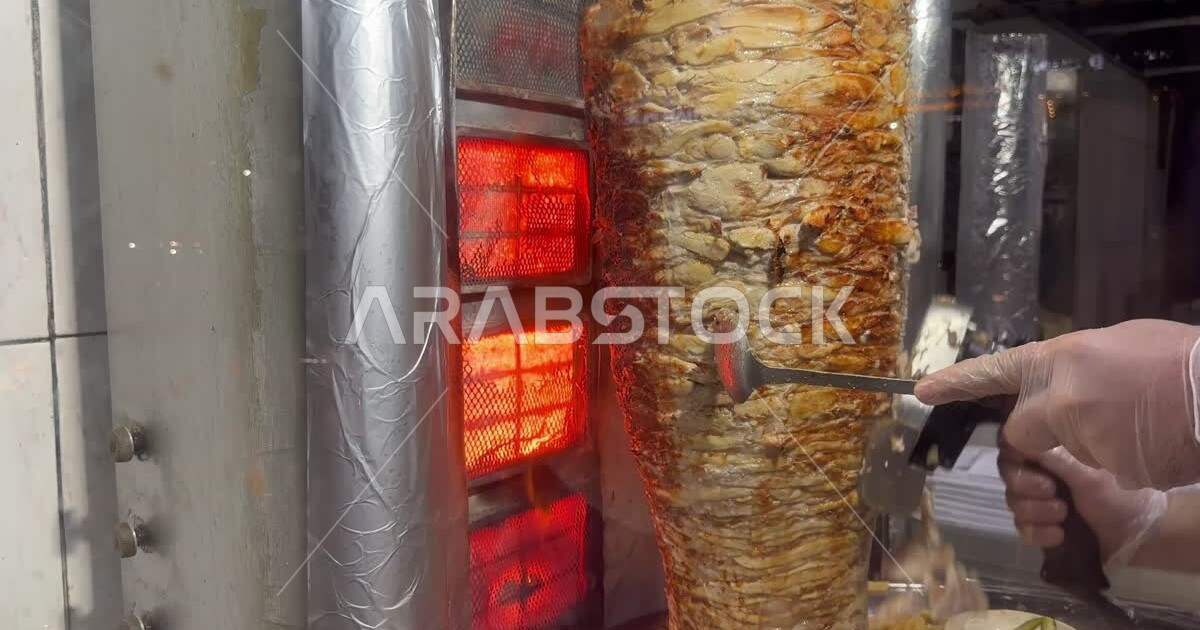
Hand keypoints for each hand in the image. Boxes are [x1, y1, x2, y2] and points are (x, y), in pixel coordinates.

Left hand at [915, 319, 1199, 489]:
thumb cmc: (1180, 359)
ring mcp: (1084, 438)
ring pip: (1076, 454)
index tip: (921, 390)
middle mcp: (1061, 399)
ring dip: (1103, 446)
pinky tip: (1159, 441)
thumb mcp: (1121, 342)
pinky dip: (1132, 463)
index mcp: (1062, 359)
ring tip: (1148, 421)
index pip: (995, 370)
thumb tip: (1064, 378)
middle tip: (1095, 416)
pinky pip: (1112, 472)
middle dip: (1045, 434)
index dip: (957, 382)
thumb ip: (1080, 365)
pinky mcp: (1112, 471)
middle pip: (1025, 432)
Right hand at [1000, 445, 1167, 570]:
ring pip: (1014, 503)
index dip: (1014, 459)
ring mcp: (1042, 501)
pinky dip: (1037, 533)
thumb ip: (1051, 454)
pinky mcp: (1044, 526)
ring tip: (1063, 516)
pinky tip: (1059, 536)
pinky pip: (1022, 529)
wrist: (1138, 537)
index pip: (1013, 445)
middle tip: (1053, 493)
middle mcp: (1043, 472)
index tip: (1032, 468)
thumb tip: (1015, 436)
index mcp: (1053, 451)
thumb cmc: (1118, 496)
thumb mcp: (1086, 471)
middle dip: (1026, 488)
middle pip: (1009, 475)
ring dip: (1035, 512)